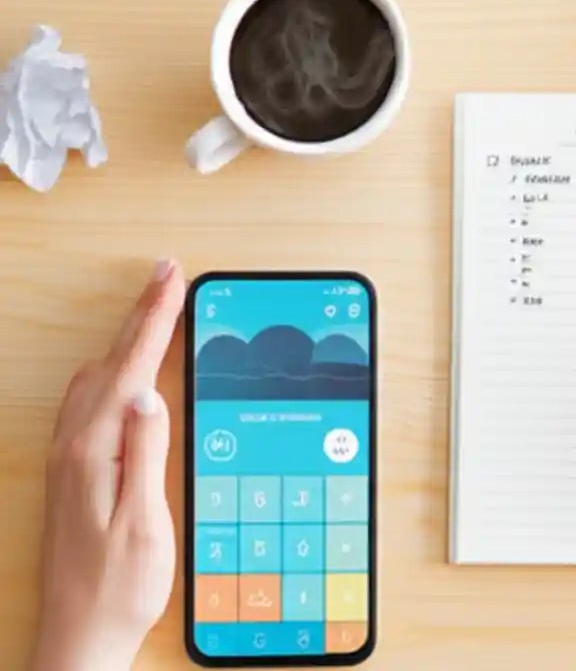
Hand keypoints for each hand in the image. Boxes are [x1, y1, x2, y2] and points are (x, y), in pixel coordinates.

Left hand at [33, 260, 184, 670]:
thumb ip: (146, 456)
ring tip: (153, 311)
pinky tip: (124, 373)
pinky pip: (90, 400)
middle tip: (166, 275)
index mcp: (95, 451)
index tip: (172, 278)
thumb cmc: (119, 587)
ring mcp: (69, 458)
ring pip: (97, 378)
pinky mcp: (73, 472)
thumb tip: (150, 395)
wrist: (78, 635)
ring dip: (126, 340)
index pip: (131, 368)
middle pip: (111, 363)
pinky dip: (114, 370)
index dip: (154, 320)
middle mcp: (74, 446)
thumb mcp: (144, 523)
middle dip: (141, 316)